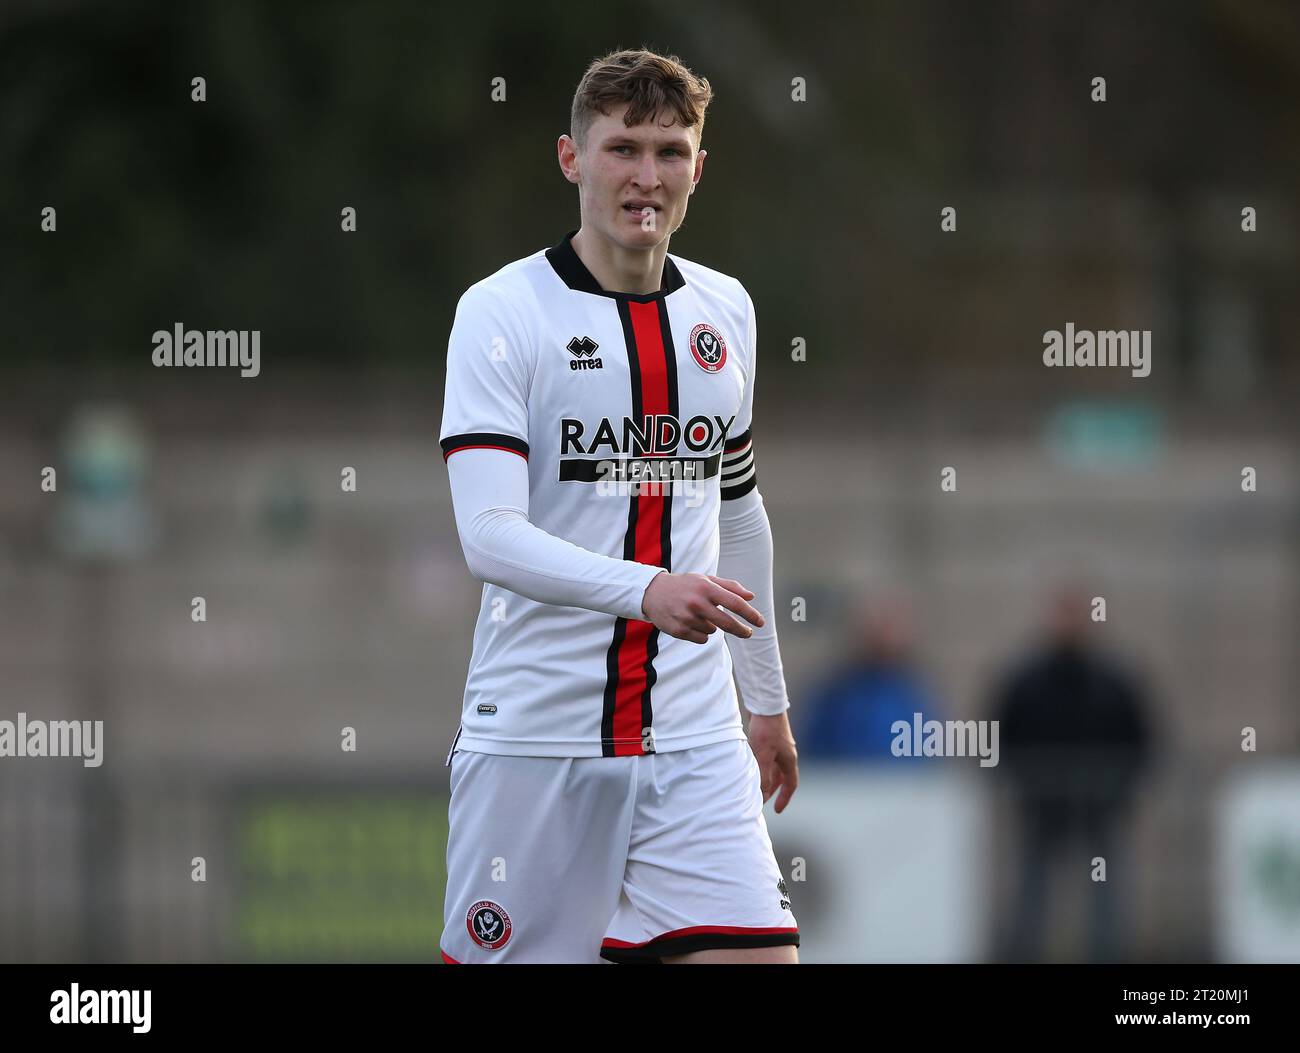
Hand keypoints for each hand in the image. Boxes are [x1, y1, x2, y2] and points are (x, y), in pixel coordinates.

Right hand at [640, 572, 763, 643]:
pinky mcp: (679, 630)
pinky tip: (690, 623)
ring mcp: (687, 617)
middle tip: (748, 633)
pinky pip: (702, 638)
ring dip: (712, 625)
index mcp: (706, 587)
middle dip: (742, 630)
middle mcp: (697, 602)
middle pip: (728, 623)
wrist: (652, 593)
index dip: (750, 614)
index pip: (734, 603)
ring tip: (697, 615)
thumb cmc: (684, 585)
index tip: (760, 622)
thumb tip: (751, 597)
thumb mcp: (705, 580)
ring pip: (713, 630)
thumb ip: (729, 587)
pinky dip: (701, 633)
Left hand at [747, 711, 797, 812]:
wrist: (765, 704)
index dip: (785, 798)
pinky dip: (760, 767)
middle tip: (761, 801)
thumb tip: (763, 794)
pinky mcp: (768, 739)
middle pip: (781, 778)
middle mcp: (786, 754)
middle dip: (772, 790)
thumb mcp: (764, 755)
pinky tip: (750, 767)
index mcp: (789, 760)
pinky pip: (766, 758)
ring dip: (765, 778)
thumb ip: (764, 775)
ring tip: (754, 787)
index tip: (777, 810)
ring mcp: (778, 746)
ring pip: (773, 768)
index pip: (791, 784)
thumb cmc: (766, 729)